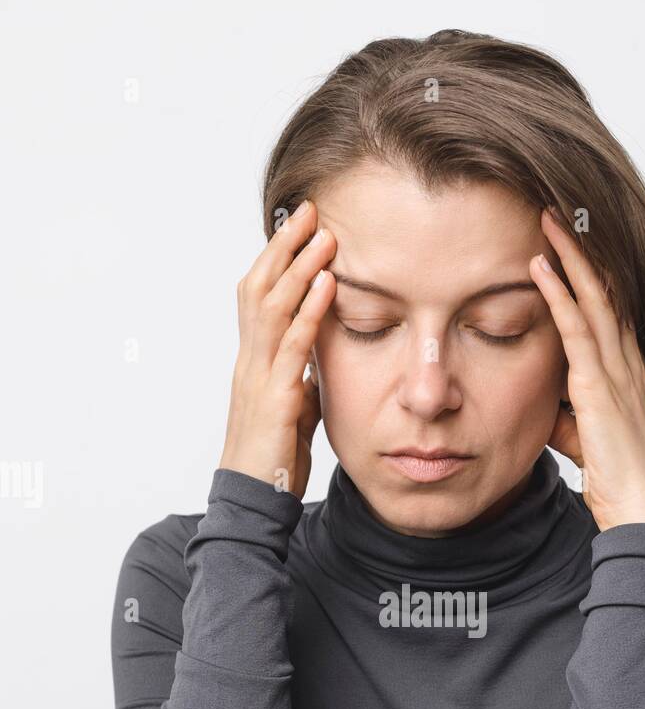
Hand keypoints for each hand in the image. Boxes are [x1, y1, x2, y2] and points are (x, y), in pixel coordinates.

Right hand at [219, 199, 336, 499]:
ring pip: (273, 307)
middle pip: (259, 287)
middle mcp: (250, 361)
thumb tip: (317, 358)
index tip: (298, 227)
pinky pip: (293, 346)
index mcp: (253, 361)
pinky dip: (311, 310)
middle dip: (284, 247)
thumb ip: (301, 379)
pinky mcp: (276, 399)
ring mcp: (259, 377)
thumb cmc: (273, 458)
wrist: (253, 499)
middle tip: (308, 210)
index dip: (275, 259)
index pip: (257, 296)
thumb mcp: (293, 408)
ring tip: (324, 235)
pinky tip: (329, 284)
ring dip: (299, 267)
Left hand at [530, 207, 644, 532]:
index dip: (589, 273)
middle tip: (557, 210)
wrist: (639, 507)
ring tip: (547, 219)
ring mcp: (615, 370)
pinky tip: (538, 266)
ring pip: (593, 297)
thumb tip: (539, 403)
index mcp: (624, 370)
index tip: (567, 242)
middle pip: (603, 290)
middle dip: (581, 249)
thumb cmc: (615, 476)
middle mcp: (625, 361)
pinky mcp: (599, 386)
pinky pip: (576, 327)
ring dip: (569, 256)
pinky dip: (557, 292)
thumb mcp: (578, 435)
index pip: (607, 308)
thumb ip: (561, 412)